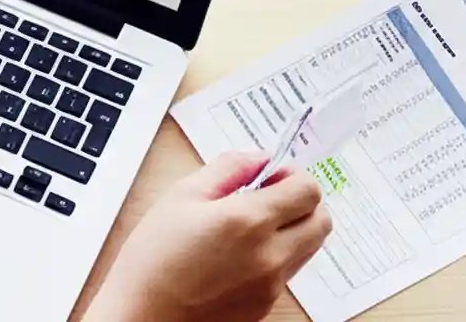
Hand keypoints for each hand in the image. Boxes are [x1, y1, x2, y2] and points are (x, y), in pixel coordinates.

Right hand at [85, 152, 330, 321]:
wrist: (143, 315)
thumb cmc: (153, 258)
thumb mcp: (181, 195)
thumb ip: (228, 168)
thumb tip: (259, 158)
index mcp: (248, 221)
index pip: (308, 190)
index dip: (292, 175)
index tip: (270, 175)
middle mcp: (269, 256)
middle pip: (321, 220)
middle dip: (302, 201)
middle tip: (269, 196)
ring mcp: (271, 285)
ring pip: (309, 247)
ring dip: (293, 228)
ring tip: (251, 225)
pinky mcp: (265, 306)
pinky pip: (288, 272)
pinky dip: (277, 255)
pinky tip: (239, 253)